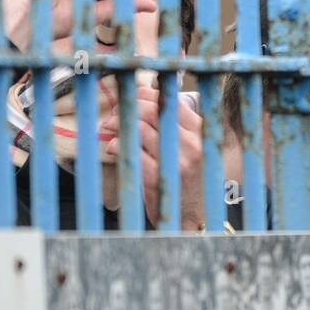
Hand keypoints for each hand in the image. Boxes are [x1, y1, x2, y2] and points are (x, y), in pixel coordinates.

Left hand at [103, 87, 205, 229]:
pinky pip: (132, 153)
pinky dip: (118, 146)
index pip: (170, 101)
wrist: (192, 216)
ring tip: (109, 129)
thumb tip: (139, 93)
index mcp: (200, 132)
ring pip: (139, 129)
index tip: (130, 98)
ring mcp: (176, 163)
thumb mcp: (189, 146)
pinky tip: (113, 147)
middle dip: (127, 109)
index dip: (145, 95)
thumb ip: (171, 123)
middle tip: (114, 115)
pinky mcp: (158, 180)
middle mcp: (191, 144)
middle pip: (151, 112)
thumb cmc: (187, 178)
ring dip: (118, 126)